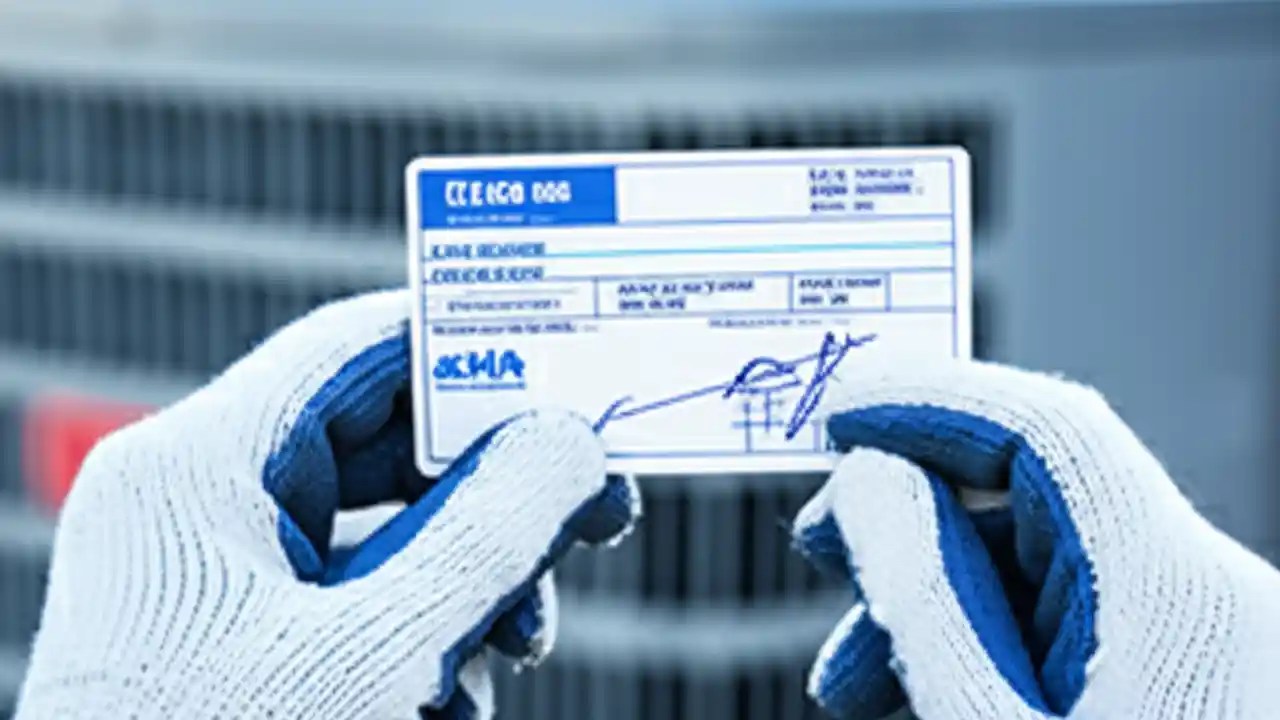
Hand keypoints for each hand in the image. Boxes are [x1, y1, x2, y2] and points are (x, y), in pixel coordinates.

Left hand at [16, 291, 637, 719]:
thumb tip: (571, 444)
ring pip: (381, 536)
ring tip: (522, 644)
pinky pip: (353, 605)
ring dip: (472, 582)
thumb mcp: (377, 652)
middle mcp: (198, 508)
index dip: (478, 352)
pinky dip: (423, 638)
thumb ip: (488, 533)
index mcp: (198, 470)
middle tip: (598, 512)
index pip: (360, 352)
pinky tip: (454, 702)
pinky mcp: (234, 647)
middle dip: (497, 494)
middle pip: (385, 450)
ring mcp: (213, 581)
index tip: (576, 375)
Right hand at [794, 360, 1279, 718]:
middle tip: (823, 540)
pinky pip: (1064, 627)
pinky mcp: (1181, 681)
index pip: (1051, 432)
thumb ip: (927, 597)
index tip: (843, 413)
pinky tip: (916, 686)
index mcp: (1183, 596)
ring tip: (850, 673)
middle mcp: (1207, 599)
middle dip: (910, 515)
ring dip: (931, 597)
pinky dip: (980, 642)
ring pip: (1038, 570)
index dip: (934, 401)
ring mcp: (1198, 643)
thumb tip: (871, 477)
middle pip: (1035, 498)